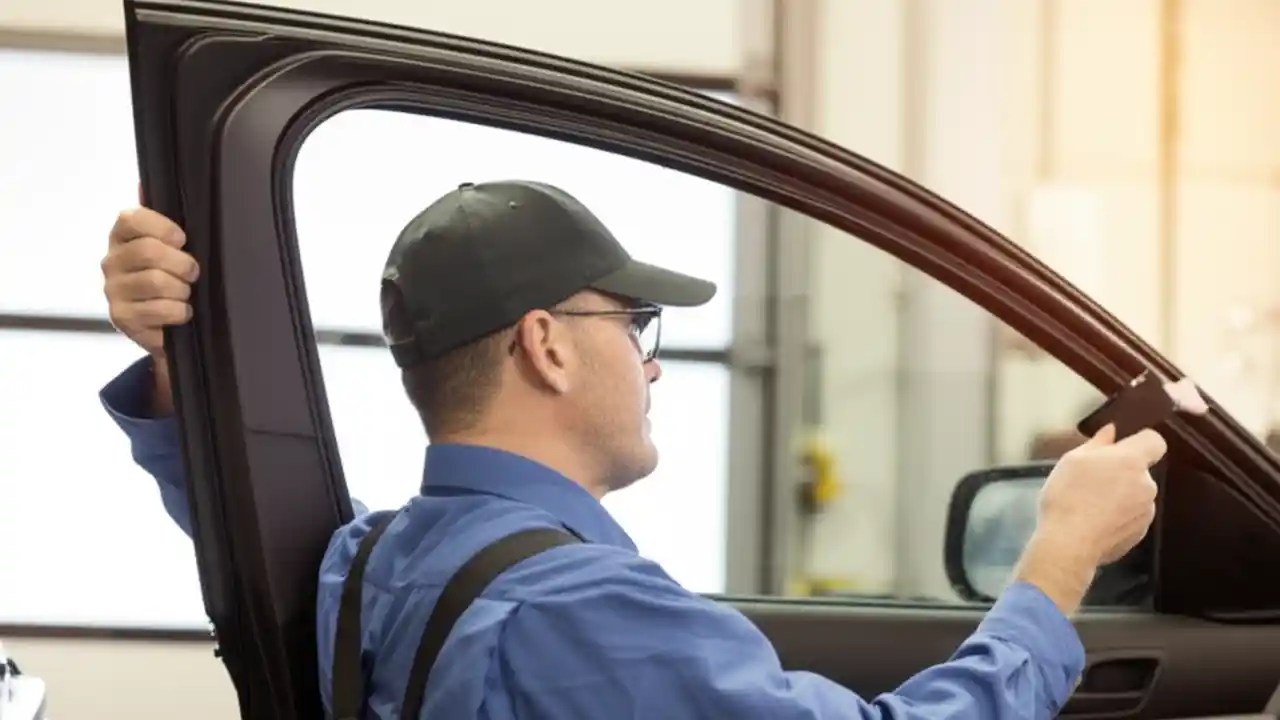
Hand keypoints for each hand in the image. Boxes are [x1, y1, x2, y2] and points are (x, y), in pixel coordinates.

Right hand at [102, 207, 197, 357]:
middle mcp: (111, 261)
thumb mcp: (172, 246)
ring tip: (186, 293)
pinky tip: (181, 312)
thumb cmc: (173, 277)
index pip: (131, 218)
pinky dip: (179, 311)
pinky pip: (159, 309)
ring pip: (156, 281)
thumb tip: (143, 183)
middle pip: (148, 251)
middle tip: (192, 272)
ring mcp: (113, 291)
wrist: (168, 325)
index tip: (182, 239)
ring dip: (182, 289)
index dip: (162, 227)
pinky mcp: (121, 318)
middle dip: (181, 263)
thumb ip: (161, 219)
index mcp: (121, 236)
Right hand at [1015, 424, 1167, 613]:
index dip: (1141, 441)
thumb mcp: (1073, 460)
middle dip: (1123, 473)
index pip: (1155, 441)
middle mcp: (1146, 484)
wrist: (1069, 544)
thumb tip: (1112, 431)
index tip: (1121, 448)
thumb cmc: (1068, 496)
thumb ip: (1097, 443)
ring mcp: (1146, 511)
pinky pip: (1132, 517)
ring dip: (1121, 496)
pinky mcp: (1140, 533)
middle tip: (1093, 480)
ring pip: (1136, 495)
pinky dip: (1119, 517)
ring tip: (1091, 505)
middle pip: (1141, 471)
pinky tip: (1095, 522)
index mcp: (1132, 461)